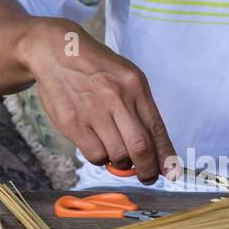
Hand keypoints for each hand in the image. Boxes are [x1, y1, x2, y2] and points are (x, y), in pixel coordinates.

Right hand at [19, 19, 180, 184]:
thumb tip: (156, 148)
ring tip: (115, 152)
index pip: (156, 128)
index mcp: (134, 85)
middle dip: (147, 170)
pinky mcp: (72, 122)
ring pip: (117, 155)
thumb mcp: (125, 77)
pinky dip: (100, 158)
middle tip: (146, 176)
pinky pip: (94, 155)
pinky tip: (98, 145)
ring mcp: (92, 111)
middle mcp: (116, 98)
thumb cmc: (95, 68)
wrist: (57, 52)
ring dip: (120, 162)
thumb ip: (140, 108)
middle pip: (139, 147)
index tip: (171, 173)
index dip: (166, 155)